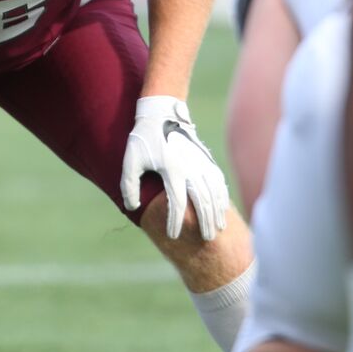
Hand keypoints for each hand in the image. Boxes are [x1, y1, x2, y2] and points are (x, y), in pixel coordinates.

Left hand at [120, 96, 229, 240]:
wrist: (162, 112)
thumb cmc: (144, 137)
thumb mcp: (130, 160)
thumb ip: (129, 185)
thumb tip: (132, 207)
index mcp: (172, 169)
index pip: (177, 202)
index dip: (175, 221)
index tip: (173, 236)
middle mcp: (190, 167)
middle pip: (202, 201)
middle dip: (204, 222)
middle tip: (206, 240)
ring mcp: (201, 162)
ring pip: (214, 192)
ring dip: (217, 211)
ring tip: (218, 228)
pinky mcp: (205, 158)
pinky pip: (218, 180)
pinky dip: (222, 196)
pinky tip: (223, 208)